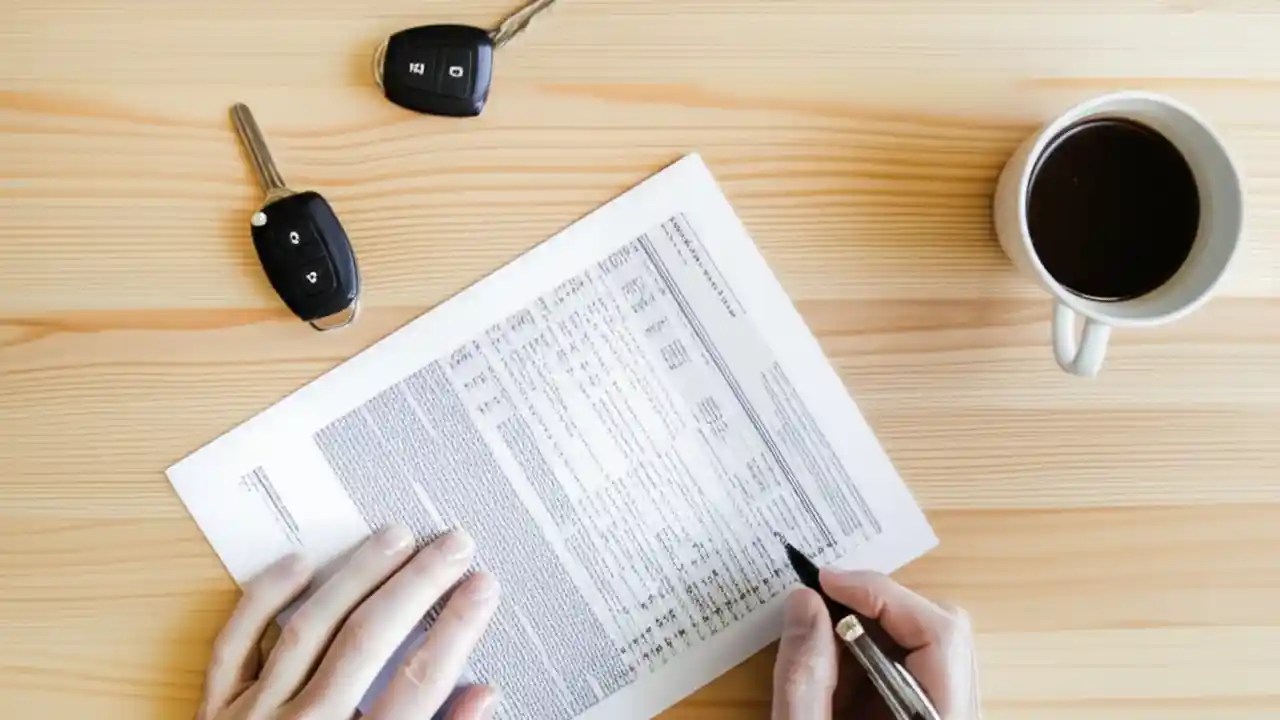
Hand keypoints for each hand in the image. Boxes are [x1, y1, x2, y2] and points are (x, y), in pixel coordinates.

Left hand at [197, 525, 501, 719]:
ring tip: (394, 537)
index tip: (483, 588)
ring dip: (356, 575)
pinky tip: (298, 563)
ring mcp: (253, 719)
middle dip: (418, 585)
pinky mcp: (214, 713)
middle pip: (369, 640)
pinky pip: (235, 643)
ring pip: (309, 626)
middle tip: (455, 545)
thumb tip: (483, 696)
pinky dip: (263, 599)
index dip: (457, 629)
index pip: (418, 683)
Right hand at [772, 570, 978, 719]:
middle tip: (821, 603)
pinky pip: (915, 667)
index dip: (882, 595)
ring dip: (873, 630)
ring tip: (821, 643)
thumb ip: (805, 675)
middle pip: (940, 630)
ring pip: (927, 644)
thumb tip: (805, 600)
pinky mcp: (930, 715)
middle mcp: (957, 714)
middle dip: (878, 606)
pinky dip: (872, 655)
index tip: (827, 582)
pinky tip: (836, 674)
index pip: (938, 634)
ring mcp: (947, 713)